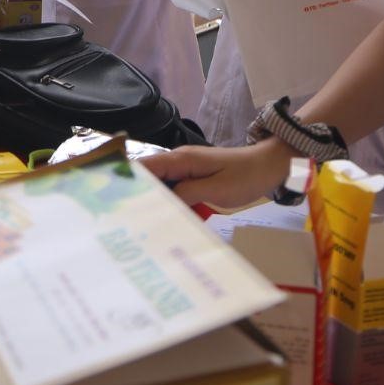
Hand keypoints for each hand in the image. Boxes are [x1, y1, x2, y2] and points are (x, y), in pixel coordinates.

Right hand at [140, 139, 292, 211]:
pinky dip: (170, 204)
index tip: (112, 201)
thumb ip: (186, 194)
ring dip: (154, 202)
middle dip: (137, 196)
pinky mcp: (194, 180)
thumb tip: (160, 204)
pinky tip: (166, 222)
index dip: (126, 180)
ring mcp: (186, 170)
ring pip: (161, 186)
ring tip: (140, 225)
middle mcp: (179, 161)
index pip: (145, 167)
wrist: (270, 167)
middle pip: (149, 178)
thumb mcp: (216, 189)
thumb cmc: (245, 176)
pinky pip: (175, 191)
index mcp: (182, 159)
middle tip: (125, 222)